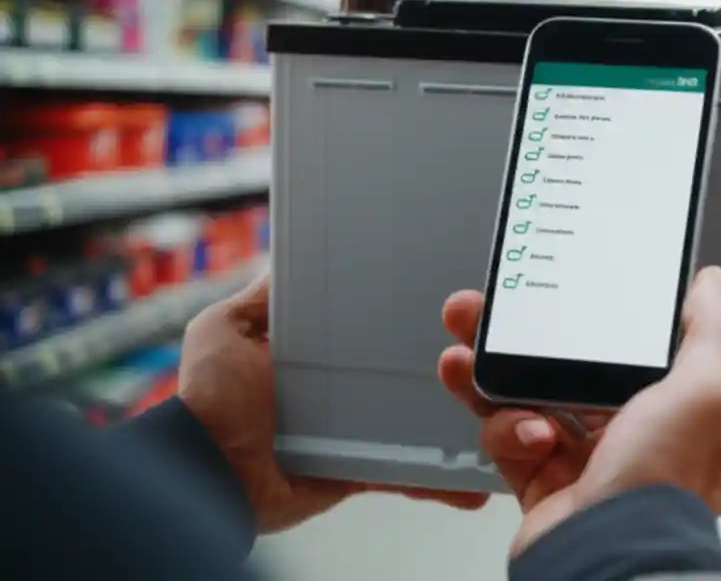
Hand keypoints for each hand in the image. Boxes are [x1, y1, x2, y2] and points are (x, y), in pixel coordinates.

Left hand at [180, 274, 487, 533]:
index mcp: (316, 352)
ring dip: (452, 421)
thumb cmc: (209, 400)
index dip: (400, 311)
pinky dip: (438, 479)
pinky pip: (405, 473)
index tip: (442, 297)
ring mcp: (354, 432)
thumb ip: (260, 296)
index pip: (370, 324)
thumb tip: (290, 256)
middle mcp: (341, 389)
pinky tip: (475, 480)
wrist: (207, 474)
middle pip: (402, 370)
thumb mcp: (224, 328)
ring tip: (497, 413)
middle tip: (484, 351)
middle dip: (444, 364)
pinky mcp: (360, 471)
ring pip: (415, 422)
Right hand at [438, 267, 720, 554]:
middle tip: (478, 311)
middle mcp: (627, 428)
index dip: (586, 308)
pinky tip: (524, 431)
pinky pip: (507, 441)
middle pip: (561, 362)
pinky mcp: (540, 484)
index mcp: (669, 400)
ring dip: (489, 375)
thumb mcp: (709, 390)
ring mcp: (581, 457)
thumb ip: (713, 330)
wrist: (613, 556)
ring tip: (462, 357)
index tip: (556, 280)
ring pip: (523, 398)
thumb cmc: (668, 480)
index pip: (622, 340)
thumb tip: (714, 284)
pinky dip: (505, 430)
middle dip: (516, 334)